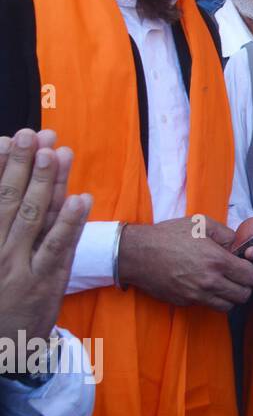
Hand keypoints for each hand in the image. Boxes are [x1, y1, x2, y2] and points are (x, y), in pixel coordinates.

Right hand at [0, 129, 89, 343]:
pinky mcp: (43, 282)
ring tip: (58, 153)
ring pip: (33, 217)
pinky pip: (57, 248)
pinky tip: (81, 199)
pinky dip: (70, 222)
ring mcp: (17, 266)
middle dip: (23, 165)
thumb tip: (12, 184)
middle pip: (8, 199)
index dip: (0, 166)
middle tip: (35, 133)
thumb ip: (3, 220)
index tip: (10, 138)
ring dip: (49, 183)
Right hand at [117, 217, 252, 311]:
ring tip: (226, 283)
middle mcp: (209, 281)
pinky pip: (209, 306)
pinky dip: (214, 300)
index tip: (246, 265)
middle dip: (245, 286)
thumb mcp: (200, 223)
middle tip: (239, 276)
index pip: (251, 277)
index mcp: (217, 261)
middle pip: (243, 295)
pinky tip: (209, 287)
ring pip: (228, 306)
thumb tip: (239, 245)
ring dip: (231, 296)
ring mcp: (196, 295)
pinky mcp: (185, 302)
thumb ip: (226, 234)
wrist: (137, 253)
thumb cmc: (168, 235)